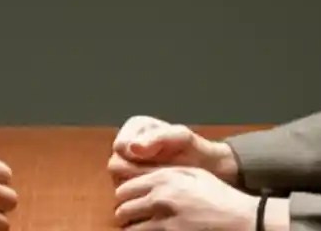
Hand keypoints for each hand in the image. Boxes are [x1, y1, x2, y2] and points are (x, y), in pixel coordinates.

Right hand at [109, 115, 238, 185]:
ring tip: (162, 181)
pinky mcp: (132, 184)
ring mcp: (127, 166)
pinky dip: (142, 194)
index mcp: (135, 127)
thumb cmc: (193, 148)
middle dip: (138, 172)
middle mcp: (126, 146)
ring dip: (140, 184)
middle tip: (160, 173)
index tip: (157, 158)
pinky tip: (159, 190)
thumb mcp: (180, 137)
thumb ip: (157, 138)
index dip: (135, 156)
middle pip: (115, 165)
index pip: (119, 146)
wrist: (205, 168)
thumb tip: (133, 147)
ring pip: (119, 181)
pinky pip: (128, 194)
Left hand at [114, 166, 257, 230]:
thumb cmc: (218, 196)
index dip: (123, 198)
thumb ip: (164, 173)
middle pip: (122, 209)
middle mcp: (161, 197)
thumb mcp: (192, 174)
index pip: (124, 189)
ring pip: (129, 228)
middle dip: (124, 215)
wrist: (239, 219)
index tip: (128, 203)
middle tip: (132, 218)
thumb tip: (140, 176)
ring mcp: (165, 220)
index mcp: (164, 178)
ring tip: (139, 228)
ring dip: (131, 229)